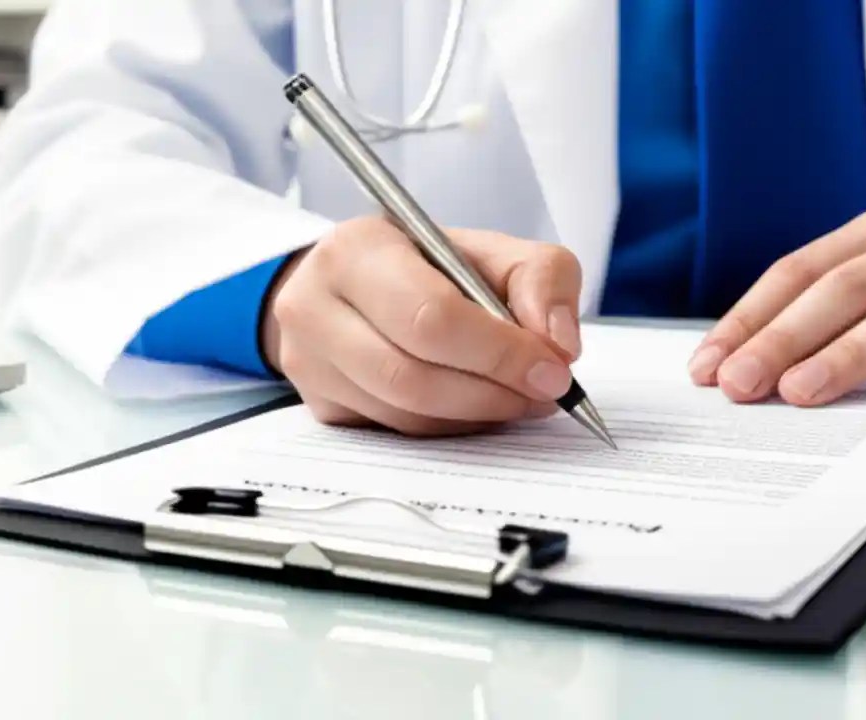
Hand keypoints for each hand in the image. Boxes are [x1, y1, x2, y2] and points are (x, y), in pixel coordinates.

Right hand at [262, 216, 582, 434]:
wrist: (353, 284)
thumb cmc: (427, 266)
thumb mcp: (491, 250)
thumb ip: (541, 278)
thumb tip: (558, 344)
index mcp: (357, 251)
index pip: (429, 316)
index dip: (498, 352)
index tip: (552, 369)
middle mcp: (315, 306)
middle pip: (411, 376)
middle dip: (493, 392)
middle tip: (545, 393)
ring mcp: (308, 363)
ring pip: (405, 414)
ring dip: (477, 416)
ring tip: (520, 398)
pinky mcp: (319, 406)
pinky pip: (395, 433)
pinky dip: (450, 428)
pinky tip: (478, 406)